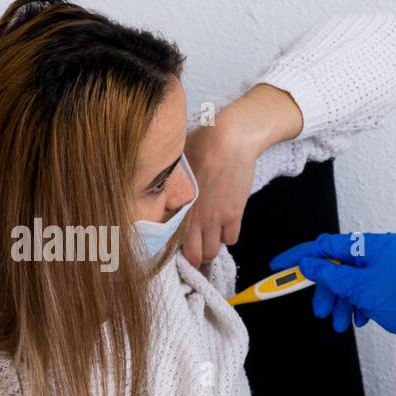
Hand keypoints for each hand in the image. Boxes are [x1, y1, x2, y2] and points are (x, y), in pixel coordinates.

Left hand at [183, 85, 303, 265]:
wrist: (230, 139)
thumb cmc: (199, 146)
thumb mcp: (175, 167)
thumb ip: (169, 188)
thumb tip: (161, 198)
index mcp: (177, 206)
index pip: (172, 243)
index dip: (174, 248)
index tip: (176, 244)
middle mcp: (195, 218)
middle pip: (195, 256)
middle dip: (194, 256)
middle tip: (195, 246)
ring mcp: (216, 218)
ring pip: (213, 252)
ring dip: (211, 247)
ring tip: (210, 237)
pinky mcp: (235, 214)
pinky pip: (231, 239)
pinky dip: (227, 236)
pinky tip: (224, 225)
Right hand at [270, 232, 395, 368]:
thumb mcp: (362, 290)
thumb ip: (331, 275)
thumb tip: (309, 264)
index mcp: (375, 245)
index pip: (328, 246)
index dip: (301, 257)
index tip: (281, 267)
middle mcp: (381, 253)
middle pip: (339, 267)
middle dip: (327, 290)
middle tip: (320, 311)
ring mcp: (388, 269)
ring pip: (351, 283)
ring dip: (342, 303)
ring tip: (340, 323)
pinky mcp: (392, 286)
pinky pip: (365, 292)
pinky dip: (357, 305)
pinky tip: (359, 319)